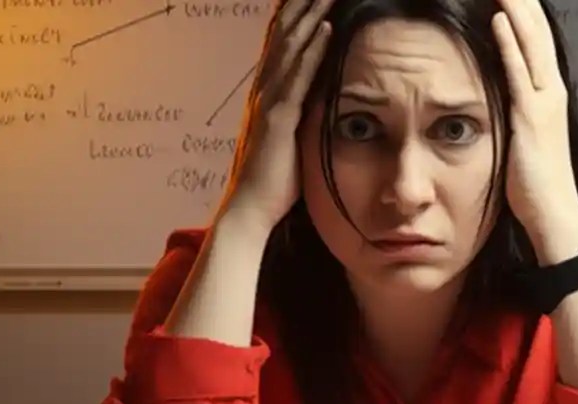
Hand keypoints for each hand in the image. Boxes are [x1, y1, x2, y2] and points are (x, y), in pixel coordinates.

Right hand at [218, 0, 334, 233]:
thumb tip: (322, 101)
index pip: (283, 44)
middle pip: (285, 35)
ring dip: (311, 16)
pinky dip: (313, 51)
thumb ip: (302, 116)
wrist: (251, 209)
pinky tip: (326, 29)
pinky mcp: (279, 118)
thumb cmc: (273, 181)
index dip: (296, 16)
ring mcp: (270, 102)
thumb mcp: (292, 139)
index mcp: (268, 94)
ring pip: (291, 47)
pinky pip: (298, 78)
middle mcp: (265, 90)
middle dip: (303, 5)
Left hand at [492, 0, 577, 264]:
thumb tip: (498, 101)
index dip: (523, 13)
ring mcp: (543, 102)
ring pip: (531, 42)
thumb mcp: (524, 138)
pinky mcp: (531, 118)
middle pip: (538, 31)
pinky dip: (509, 44)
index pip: (537, 41)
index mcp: (549, 94)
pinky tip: (497, 20)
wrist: (553, 213)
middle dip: (522, 1)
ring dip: (515, 9)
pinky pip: (519, 73)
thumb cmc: (535, 183)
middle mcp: (551, 91)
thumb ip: (515, 114)